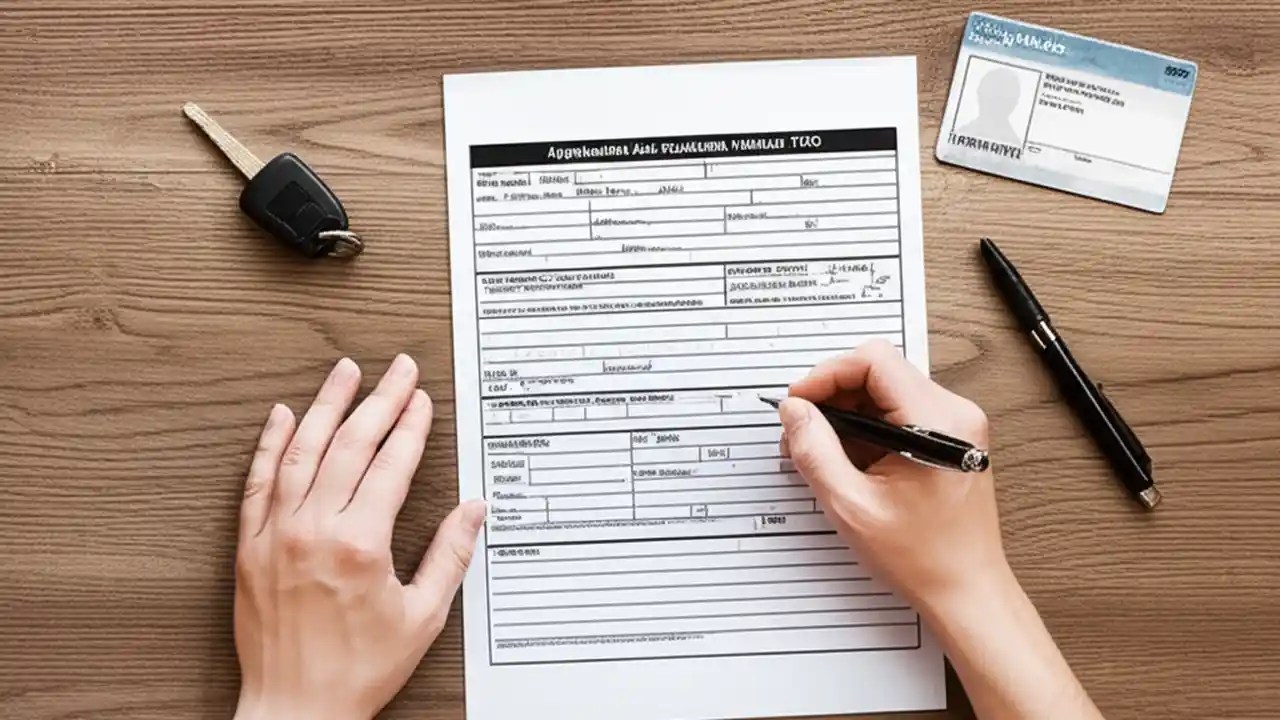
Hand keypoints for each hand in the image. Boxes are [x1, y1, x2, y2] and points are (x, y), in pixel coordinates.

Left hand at [233, 355, 484, 719]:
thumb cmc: (359, 670)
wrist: (295, 709)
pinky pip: (258, 483)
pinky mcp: (248, 548)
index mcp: (361, 544)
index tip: (423, 401)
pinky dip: (270, 445)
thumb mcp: (423, 617)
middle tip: (398, 369)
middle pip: (351, 445)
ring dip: (326, 405)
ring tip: (344, 372)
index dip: (411, 427)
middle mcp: (314, 530)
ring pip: (302, 452)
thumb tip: (475, 510)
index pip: (392, 465)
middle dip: (379, 400)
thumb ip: (450, 556)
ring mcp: (276, 535)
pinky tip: (283, 416)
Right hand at [778, 340, 1007, 616]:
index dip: (827, 374)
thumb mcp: (851, 505)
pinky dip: (866, 429)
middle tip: (801, 432)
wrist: (966, 592)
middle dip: (832, 397)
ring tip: (820, 453)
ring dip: (846, 414)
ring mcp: (954, 425)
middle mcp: (953, 413)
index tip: (799, 402)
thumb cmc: (923, 558)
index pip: (873, 361)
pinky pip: (898, 413)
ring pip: (885, 392)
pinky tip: (847, 462)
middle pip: (878, 372)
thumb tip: (794, 411)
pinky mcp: (949, 439)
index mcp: (936, 421)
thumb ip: (815, 451)